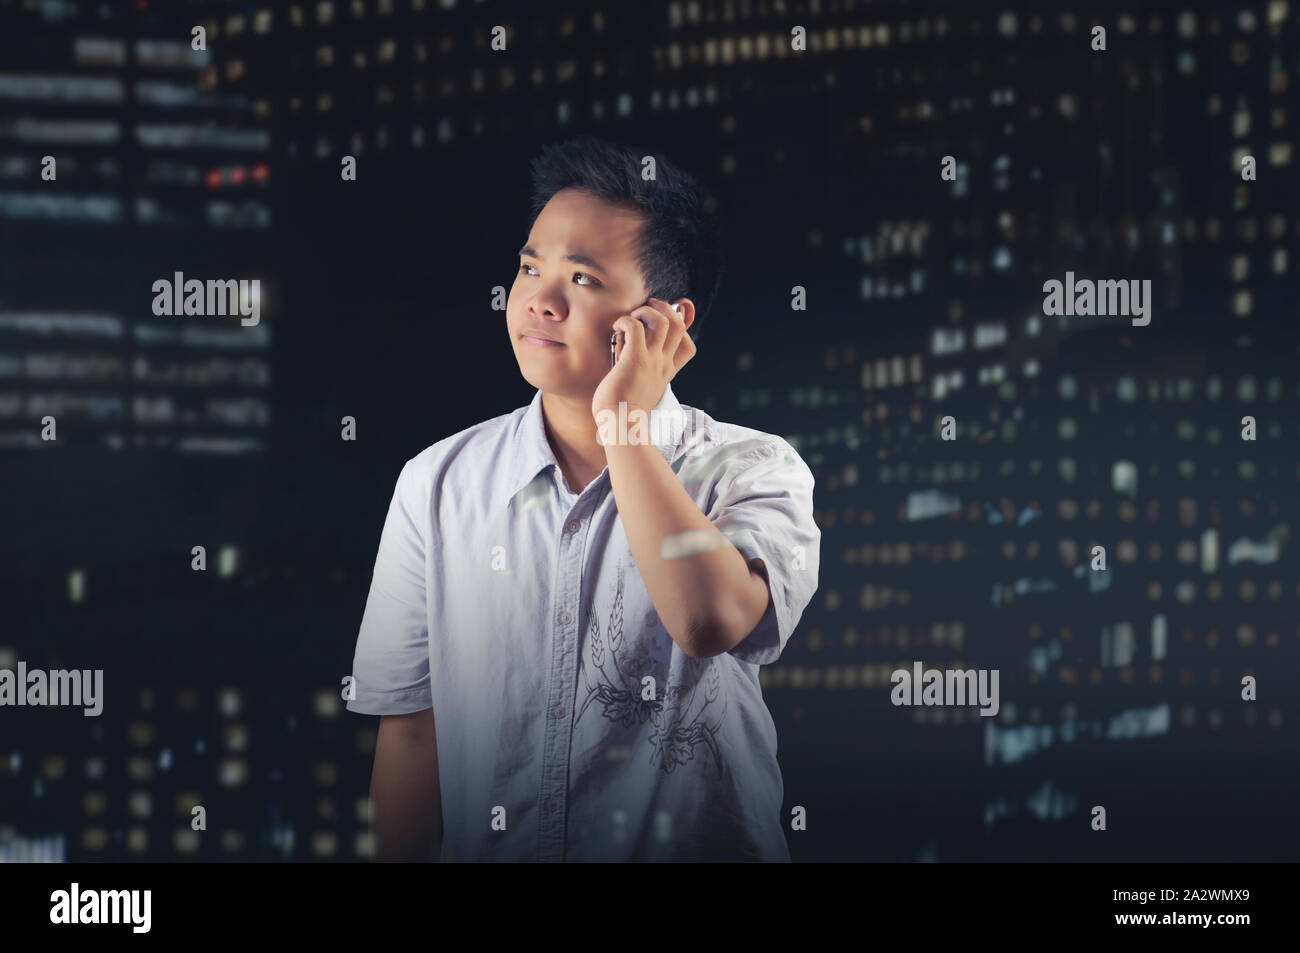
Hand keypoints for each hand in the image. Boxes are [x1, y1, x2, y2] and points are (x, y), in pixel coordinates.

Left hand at [592, 297, 695, 421]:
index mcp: (666, 372)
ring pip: (663, 321)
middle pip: (679, 325)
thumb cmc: (623, 412)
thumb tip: (625, 353)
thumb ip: (636, 373)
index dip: (680, 331)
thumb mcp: (637, 390)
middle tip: (647, 309)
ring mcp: (652, 361)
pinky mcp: (635, 360)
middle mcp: (663, 364)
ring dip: (646, 311)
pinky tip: (616, 327)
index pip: (688, 346)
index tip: (662, 325)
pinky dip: (625, 320)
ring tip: (632, 317)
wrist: (622, 428)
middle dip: (665, 308)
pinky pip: (635, 327)